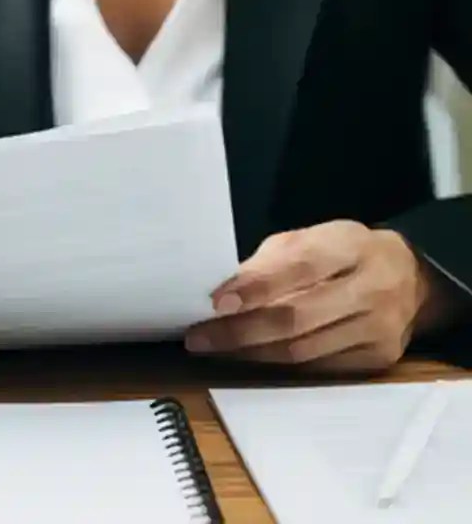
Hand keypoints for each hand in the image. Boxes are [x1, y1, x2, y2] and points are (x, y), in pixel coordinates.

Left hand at [184, 220, 454, 373]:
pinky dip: (276, 365)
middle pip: (297, 318)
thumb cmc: (343, 254)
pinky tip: (249, 358)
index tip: (215, 302)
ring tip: (214, 349)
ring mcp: (379, 328)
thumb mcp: (310, 240)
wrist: (411, 278)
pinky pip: (316, 368)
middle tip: (199, 337)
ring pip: (302, 351)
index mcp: (352, 246)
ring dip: (250, 353)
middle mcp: (373, 288)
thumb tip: (221, 294)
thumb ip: (269, 263)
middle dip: (240, 331)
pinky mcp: (379, 358)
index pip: (300, 268)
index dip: (255, 287)